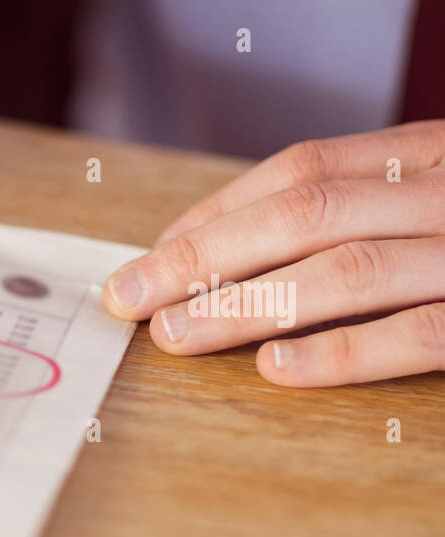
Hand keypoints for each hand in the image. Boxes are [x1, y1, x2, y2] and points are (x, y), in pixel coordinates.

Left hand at [103, 122, 444, 386]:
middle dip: (205, 257)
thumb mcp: (428, 199)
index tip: (148, 258)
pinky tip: (273, 367)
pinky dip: (340, 351)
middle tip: (134, 298)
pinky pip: (414, 335)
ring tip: (177, 335)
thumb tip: (218, 250)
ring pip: (349, 273)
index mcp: (427, 156)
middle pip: (307, 216)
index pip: (303, 171)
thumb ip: (355, 210)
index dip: (216, 214)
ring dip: (249, 305)